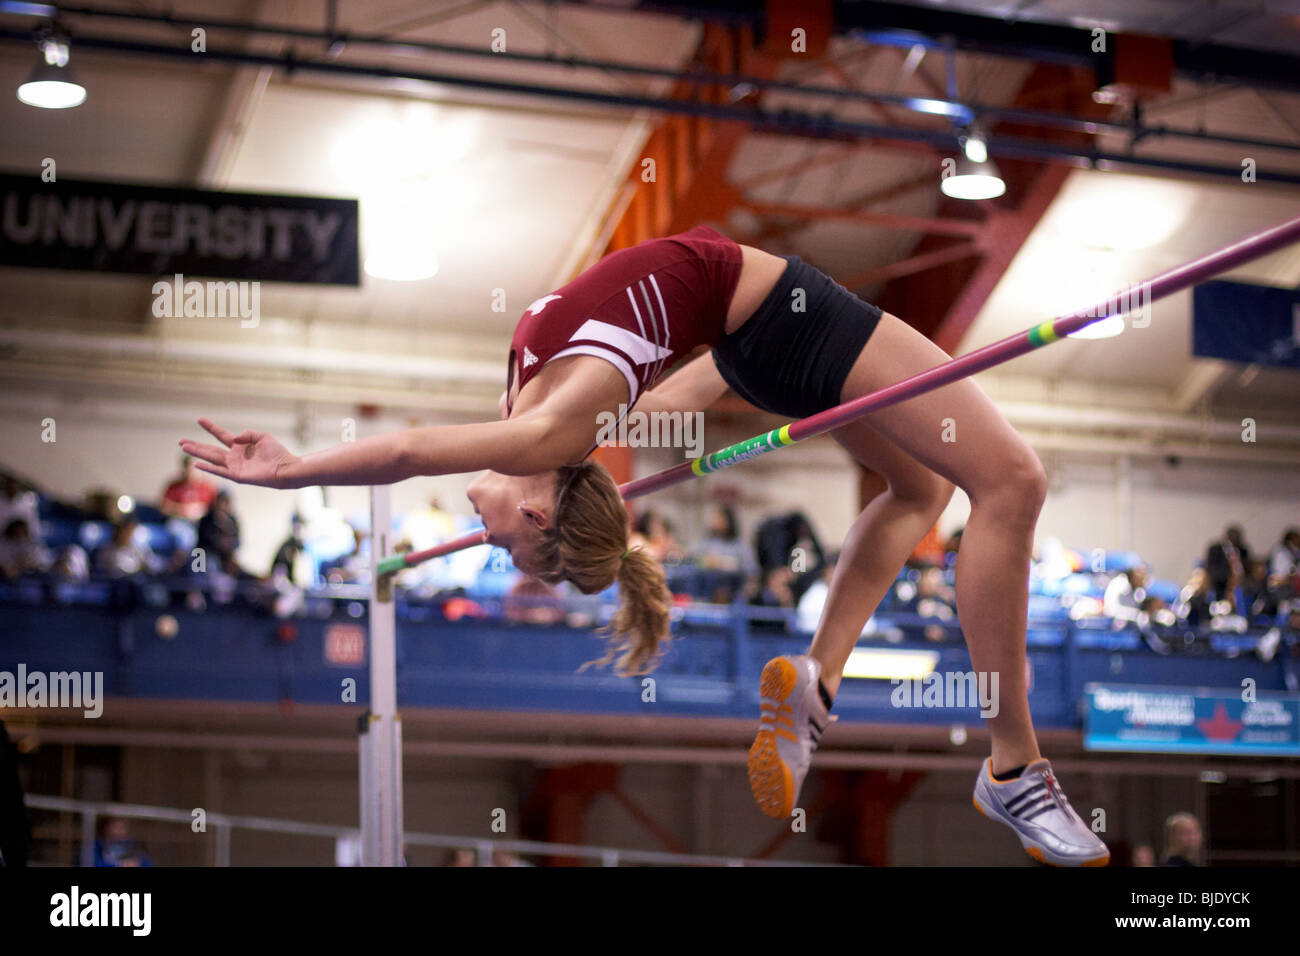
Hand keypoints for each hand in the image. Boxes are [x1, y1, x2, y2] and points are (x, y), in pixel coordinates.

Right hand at [180, 418, 299, 488]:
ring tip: (183, 447)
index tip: (199, 419)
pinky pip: (220, 471)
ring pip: (211, 458)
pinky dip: (208, 468)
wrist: (284, 467)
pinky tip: (197, 464)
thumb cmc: (276, 453)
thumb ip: (246, 433)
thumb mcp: (262, 437)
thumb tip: (233, 438)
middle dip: (195, 445)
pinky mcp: (237, 475)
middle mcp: (234, 456)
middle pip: (210, 449)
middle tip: (180, 441)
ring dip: (197, 453)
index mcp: (239, 445)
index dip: (210, 427)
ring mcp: (234, 466)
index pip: (220, 435)